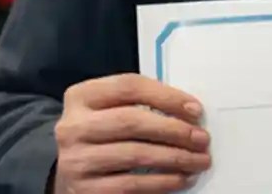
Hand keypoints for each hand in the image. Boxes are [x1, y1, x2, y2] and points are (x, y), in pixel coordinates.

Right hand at [51, 73, 210, 193]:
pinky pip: (132, 184)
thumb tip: (189, 112)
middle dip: (174, 130)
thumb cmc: (102, 133)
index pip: (129, 87)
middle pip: (132, 121)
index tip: (196, 109)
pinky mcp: (85, 190)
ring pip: (135, 154)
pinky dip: (163, 182)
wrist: (70, 170)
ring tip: (199, 160)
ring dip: (176, 158)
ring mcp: (76, 160)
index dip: (167, 96)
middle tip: (202, 138)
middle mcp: (73, 127)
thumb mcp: (110, 109)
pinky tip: (181, 178)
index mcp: (81, 97)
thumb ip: (140, 103)